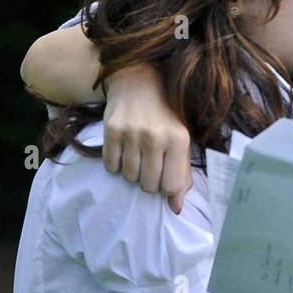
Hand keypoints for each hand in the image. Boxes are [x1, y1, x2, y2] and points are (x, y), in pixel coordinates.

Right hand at [102, 64, 192, 212]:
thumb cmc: (165, 117)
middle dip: (148, 182)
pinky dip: (116, 164)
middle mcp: (156, 136)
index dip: (165, 188)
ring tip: (137, 155)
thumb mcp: (181, 142)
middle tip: (149, 165)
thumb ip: (182, 176)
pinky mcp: (111, 130)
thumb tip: (176, 209)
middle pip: (148, 185)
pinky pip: (111, 166)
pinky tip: (124, 149)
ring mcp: (132, 133)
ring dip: (132, 173)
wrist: (139, 83)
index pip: (170, 186)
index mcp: (179, 140)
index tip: (164, 176)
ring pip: (129, 178)